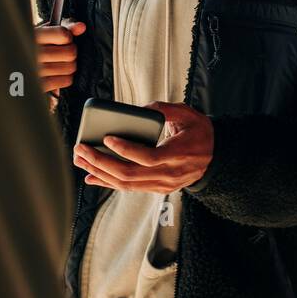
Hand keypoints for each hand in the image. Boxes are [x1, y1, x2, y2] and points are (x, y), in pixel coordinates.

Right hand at [36, 19, 84, 93]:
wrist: (14, 62)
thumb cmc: (34, 45)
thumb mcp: (46, 31)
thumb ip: (65, 27)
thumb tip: (81, 27)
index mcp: (33, 35)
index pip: (63, 34)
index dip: (68, 36)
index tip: (63, 38)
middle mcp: (33, 52)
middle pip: (70, 52)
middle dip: (70, 52)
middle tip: (62, 52)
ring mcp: (35, 70)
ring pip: (70, 67)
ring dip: (68, 65)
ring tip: (58, 63)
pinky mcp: (39, 85)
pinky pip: (66, 80)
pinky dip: (65, 78)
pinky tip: (56, 73)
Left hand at [72, 101, 212, 192]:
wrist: (215, 157)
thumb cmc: (199, 133)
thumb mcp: (188, 114)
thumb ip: (165, 109)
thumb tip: (139, 109)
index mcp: (178, 155)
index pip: (147, 157)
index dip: (125, 150)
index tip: (107, 138)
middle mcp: (169, 174)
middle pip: (130, 174)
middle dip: (101, 162)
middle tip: (82, 149)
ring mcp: (162, 184)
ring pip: (126, 184)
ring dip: (100, 173)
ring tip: (81, 161)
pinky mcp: (157, 188)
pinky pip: (130, 188)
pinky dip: (109, 182)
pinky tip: (92, 176)